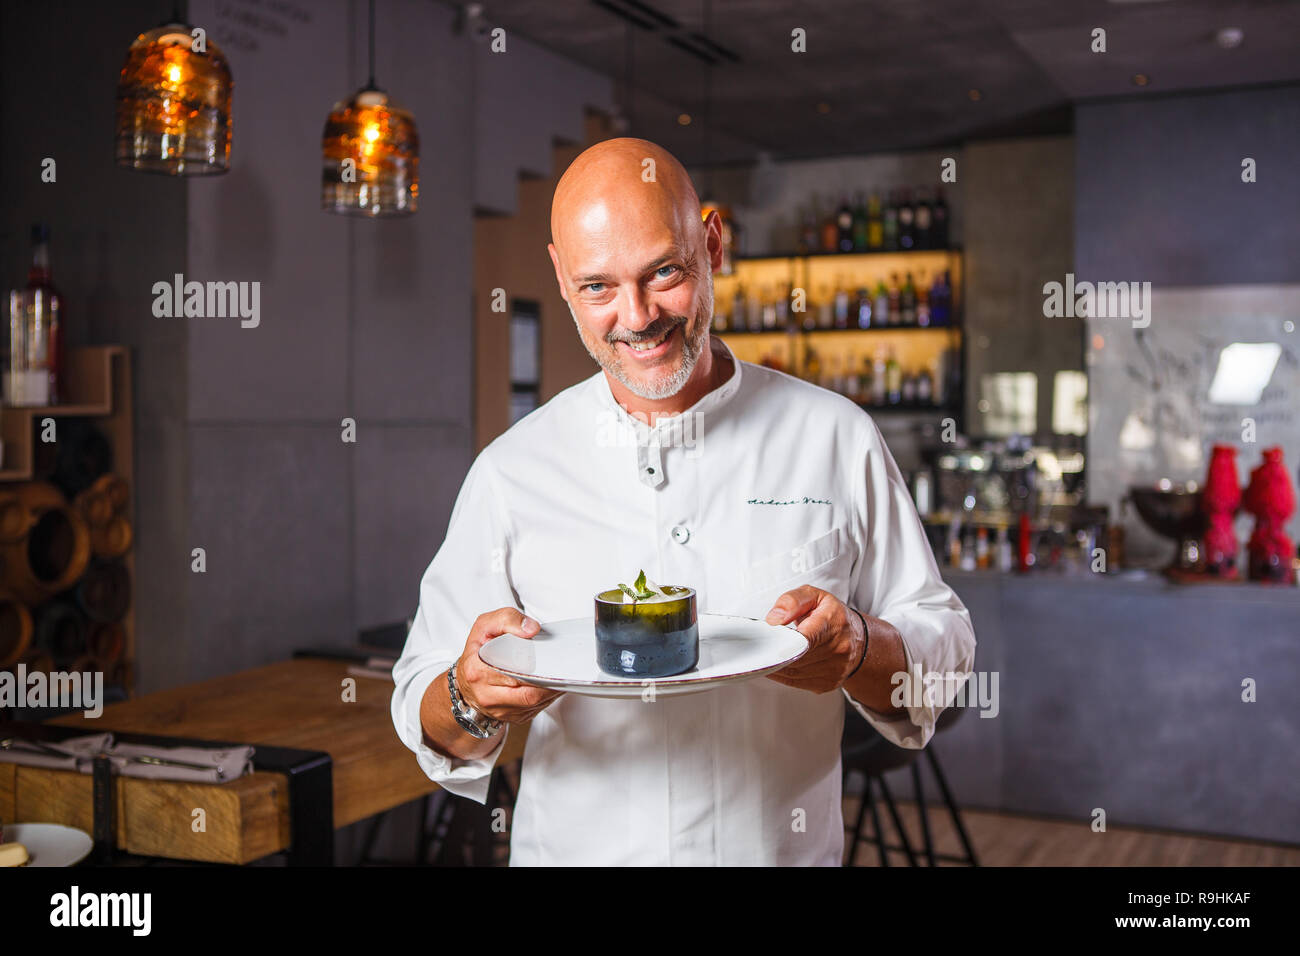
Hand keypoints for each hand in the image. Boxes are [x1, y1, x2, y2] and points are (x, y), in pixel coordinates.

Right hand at [455, 608, 563, 724]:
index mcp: (478, 672)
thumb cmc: (476, 653)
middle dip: (548, 682)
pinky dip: (547, 698)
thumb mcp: (485, 626)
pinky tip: (549, 685)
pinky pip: (535, 710)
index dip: (535, 671)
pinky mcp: (511, 717)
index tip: (549, 661)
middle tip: (561, 668)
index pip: (514, 675)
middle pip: (528, 695)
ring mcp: (499, 710)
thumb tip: (531, 629)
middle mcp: (486, 695)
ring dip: (551, 691)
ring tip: (558, 675)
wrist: (465, 680)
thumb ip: (507, 620)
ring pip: (534, 704)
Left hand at [763, 586, 864, 693]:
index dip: (784, 643)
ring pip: (794, 672)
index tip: (769, 642)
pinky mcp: (829, 683)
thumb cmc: (833, 615)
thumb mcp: (814, 596)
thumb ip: (792, 601)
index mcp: (832, 622)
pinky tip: (776, 666)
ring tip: (767, 654)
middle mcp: (838, 648)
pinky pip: (797, 682)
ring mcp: (836, 669)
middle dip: (775, 653)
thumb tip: (774, 619)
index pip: (806, 638)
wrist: (858, 639)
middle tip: (762, 646)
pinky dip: (782, 675)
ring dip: (776, 666)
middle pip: (796, 657)